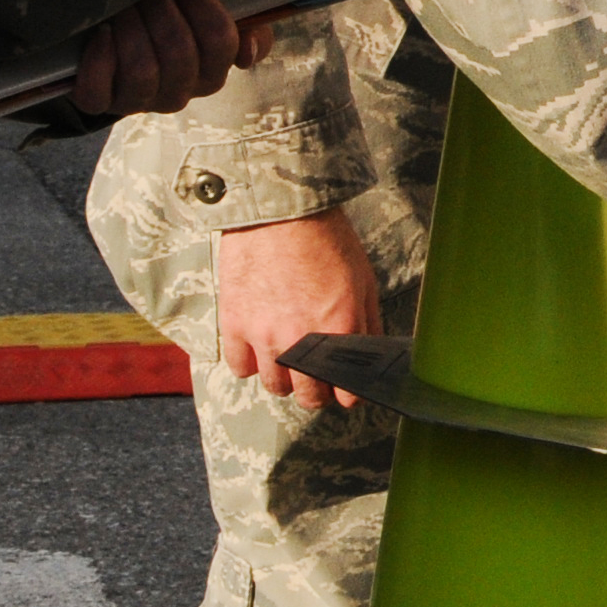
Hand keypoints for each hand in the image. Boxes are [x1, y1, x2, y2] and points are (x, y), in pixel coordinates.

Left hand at [70, 0, 244, 118]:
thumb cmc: (172, 23)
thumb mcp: (212, 20)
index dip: (201, 3)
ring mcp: (137, 103)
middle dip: (161, 8)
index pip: (220, 41)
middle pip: (179, 53)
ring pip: (142, 71)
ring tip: (123, 0)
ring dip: (131, 27)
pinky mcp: (100, 103)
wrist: (118, 46)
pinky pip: (99, 91)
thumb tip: (248, 53)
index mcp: (211, 75)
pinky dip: (99, 58)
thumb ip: (248, 28)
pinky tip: (102, 31)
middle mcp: (178, 95)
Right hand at [215, 211, 384, 411]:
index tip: (345, 389)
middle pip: (307, 397)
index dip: (348, 394)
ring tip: (288, 356)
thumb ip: (368, 325)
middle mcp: (301, 342)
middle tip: (317, 377)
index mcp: (339, 330)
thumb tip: (372, 357)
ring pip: (274, 386)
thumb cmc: (327, 239)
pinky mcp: (234, 325)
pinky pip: (240, 368)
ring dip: (284, 377)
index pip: (345, 394)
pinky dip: (249, 362)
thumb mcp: (363, 280)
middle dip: (316, 391)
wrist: (280, 209)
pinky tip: (259, 345)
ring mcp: (264, 336)